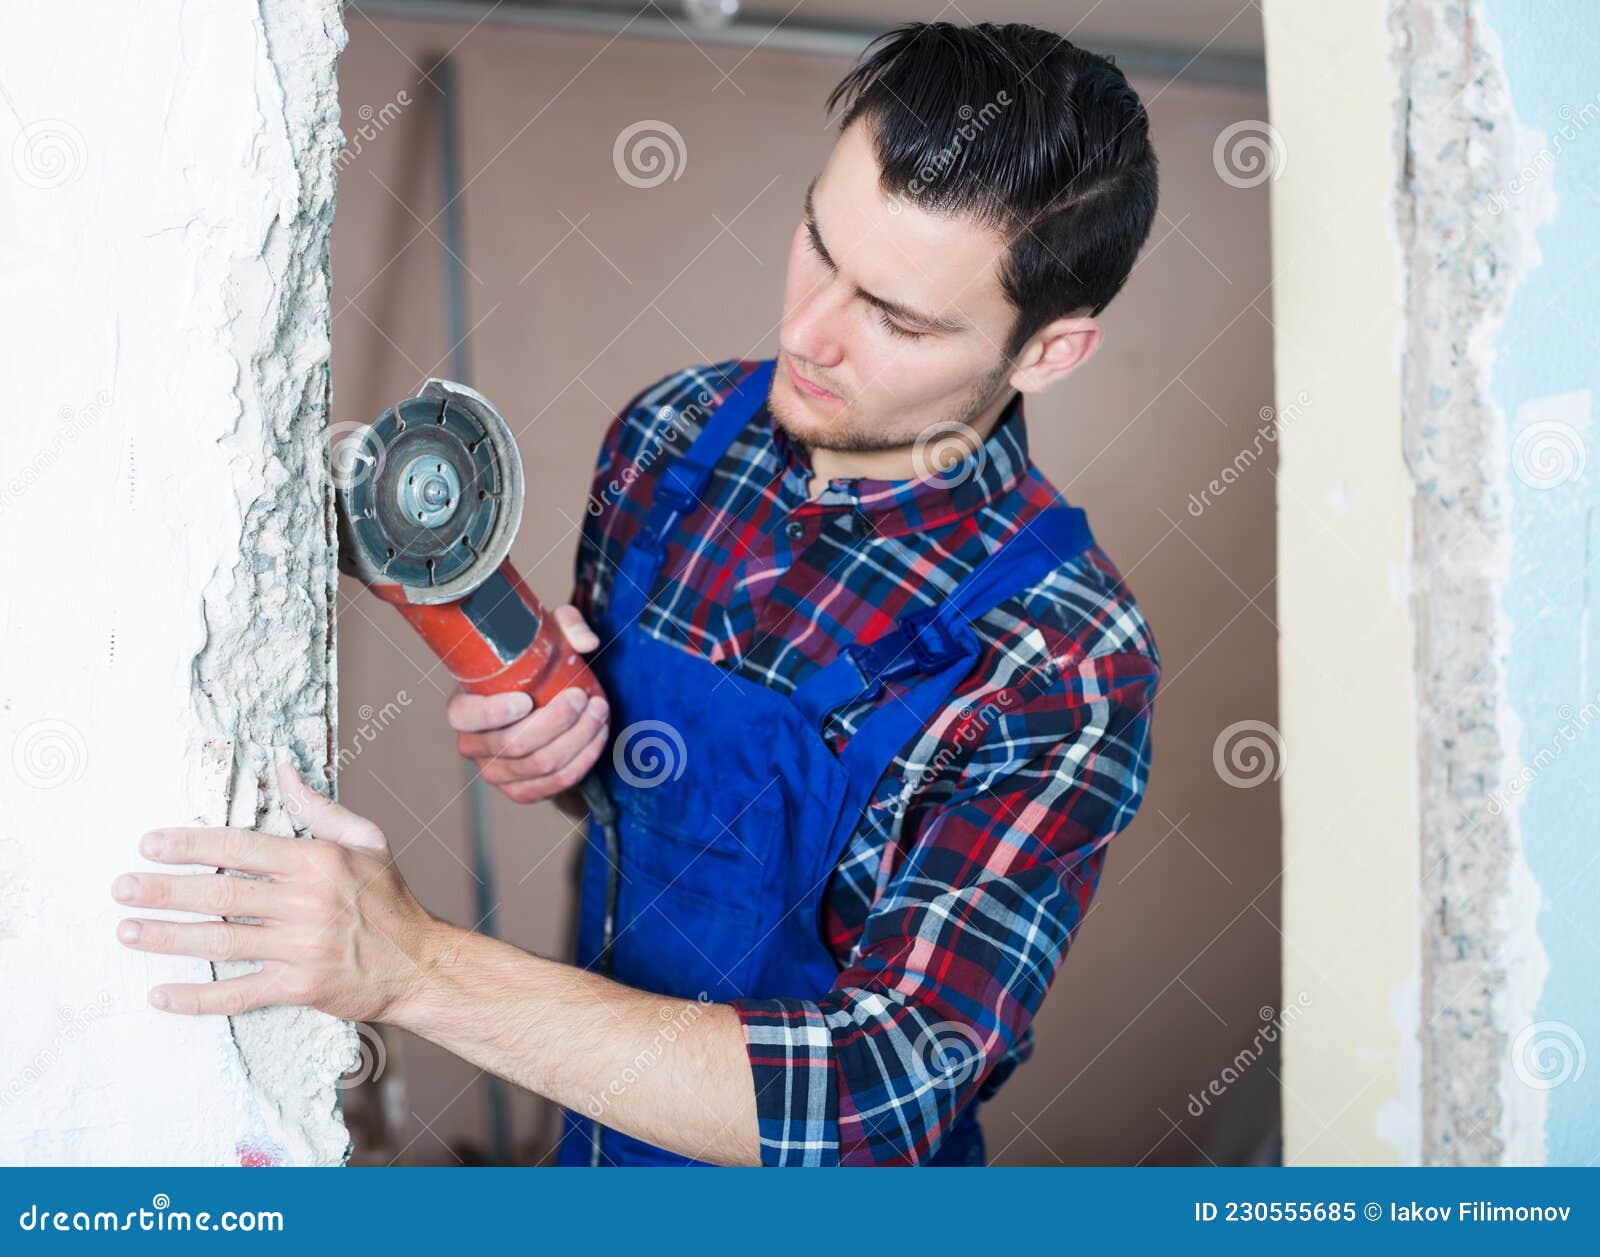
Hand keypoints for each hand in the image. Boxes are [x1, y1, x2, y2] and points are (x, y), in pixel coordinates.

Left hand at [113, 762, 439, 1020]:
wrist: (419, 963)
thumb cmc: (389, 900)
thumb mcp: (366, 841)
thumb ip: (319, 808)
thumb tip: (282, 770)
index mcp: (319, 861)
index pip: (241, 848)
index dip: (191, 845)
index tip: (151, 845)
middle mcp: (308, 903)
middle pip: (221, 896)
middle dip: (164, 891)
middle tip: (122, 888)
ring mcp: (303, 948)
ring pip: (222, 942)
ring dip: (168, 938)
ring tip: (128, 930)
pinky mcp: (300, 987)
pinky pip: (238, 994)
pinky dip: (196, 998)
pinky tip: (160, 994)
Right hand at [446, 604, 608, 804]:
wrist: (541, 704)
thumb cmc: (534, 668)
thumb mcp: (546, 636)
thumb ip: (566, 624)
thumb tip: (586, 642)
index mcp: (463, 708)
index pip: (466, 717)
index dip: (493, 713)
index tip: (526, 699)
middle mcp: (473, 745)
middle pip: (514, 744)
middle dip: (556, 722)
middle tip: (583, 698)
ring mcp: (497, 773)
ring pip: (540, 765)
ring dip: (577, 739)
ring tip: (599, 712)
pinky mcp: (522, 791)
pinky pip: (555, 783)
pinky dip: (582, 761)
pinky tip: (597, 736)